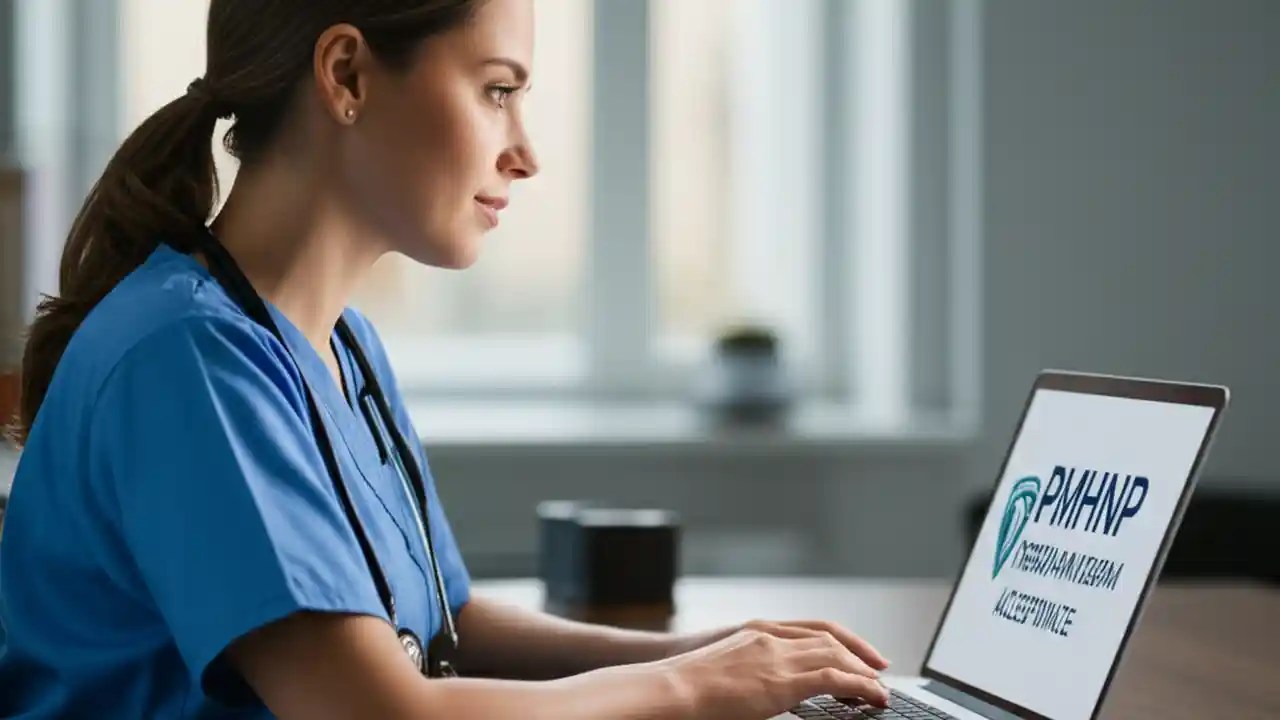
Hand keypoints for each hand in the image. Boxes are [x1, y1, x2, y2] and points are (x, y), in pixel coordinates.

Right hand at [658, 622, 890, 719]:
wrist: (672, 686)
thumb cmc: (687, 683)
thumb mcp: (724, 664)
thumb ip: (750, 667)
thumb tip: (763, 687)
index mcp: (758, 629)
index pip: (814, 627)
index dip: (843, 639)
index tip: (862, 653)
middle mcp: (772, 636)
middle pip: (830, 639)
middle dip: (859, 654)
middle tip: (879, 671)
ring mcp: (777, 656)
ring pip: (836, 655)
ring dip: (862, 671)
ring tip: (879, 688)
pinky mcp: (782, 681)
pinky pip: (832, 678)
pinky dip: (859, 685)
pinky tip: (870, 696)